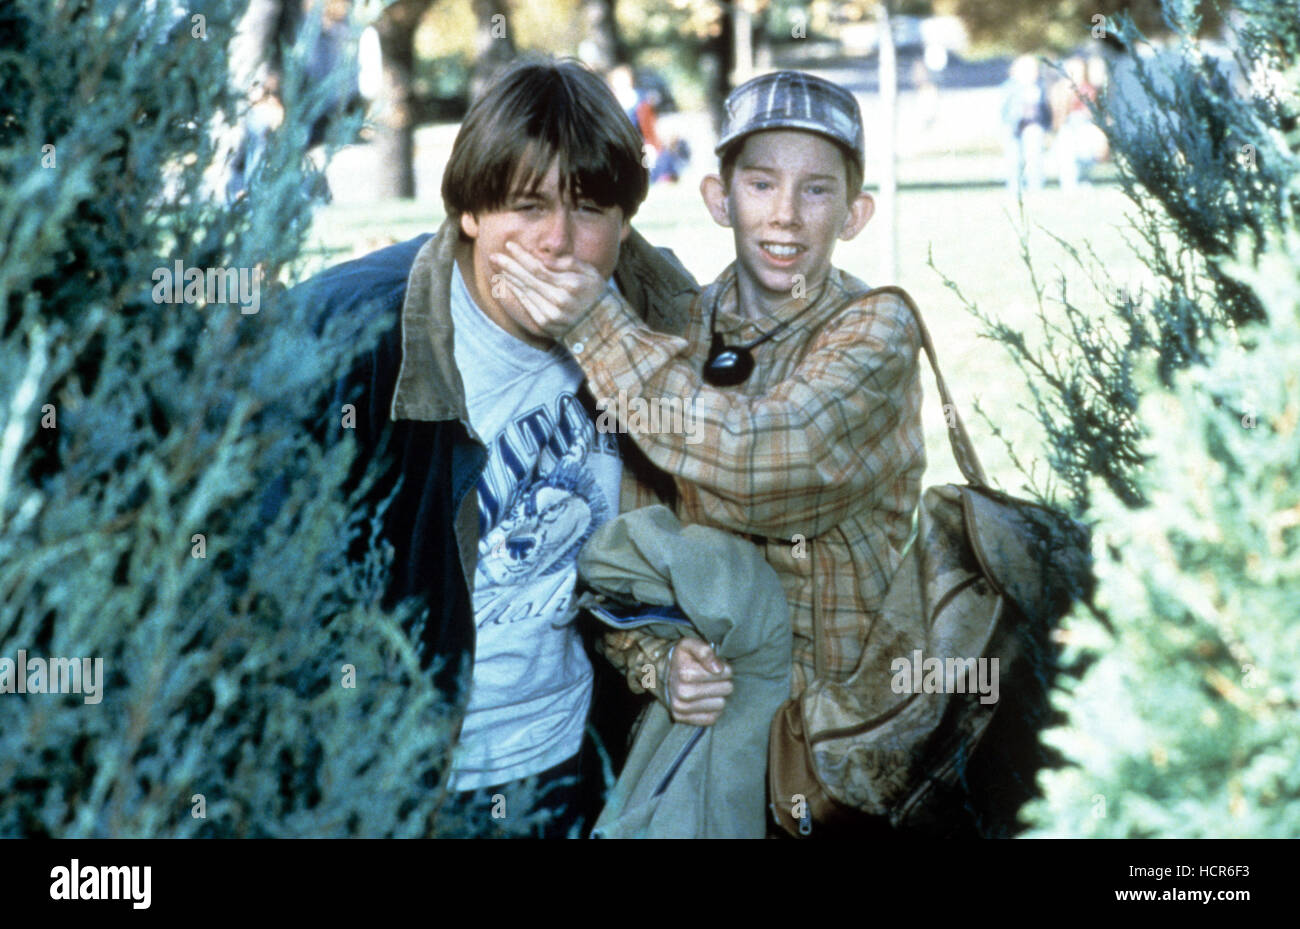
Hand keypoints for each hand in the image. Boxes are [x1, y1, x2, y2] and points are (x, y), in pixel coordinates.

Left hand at [488, 240, 606, 338]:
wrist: (602, 324)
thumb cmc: (594, 292)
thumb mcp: (588, 271)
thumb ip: (565, 262)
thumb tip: (540, 256)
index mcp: (571, 285)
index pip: (538, 267)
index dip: (521, 256)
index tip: (509, 245)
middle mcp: (560, 301)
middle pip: (527, 279)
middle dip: (508, 266)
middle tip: (494, 256)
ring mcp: (552, 315)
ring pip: (524, 292)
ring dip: (509, 278)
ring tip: (497, 267)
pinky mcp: (546, 325)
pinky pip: (526, 305)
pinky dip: (515, 293)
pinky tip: (507, 283)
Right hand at [665, 637, 733, 726]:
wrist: (657, 673)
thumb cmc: (680, 658)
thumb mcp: (689, 644)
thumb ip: (704, 650)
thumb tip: (718, 668)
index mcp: (685, 673)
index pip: (725, 673)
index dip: (725, 668)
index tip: (716, 667)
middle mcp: (682, 692)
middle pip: (726, 689)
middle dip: (723, 681)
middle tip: (713, 678)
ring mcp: (681, 707)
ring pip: (721, 705)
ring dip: (718, 696)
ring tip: (708, 688)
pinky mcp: (681, 718)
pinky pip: (711, 718)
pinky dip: (711, 709)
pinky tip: (704, 700)